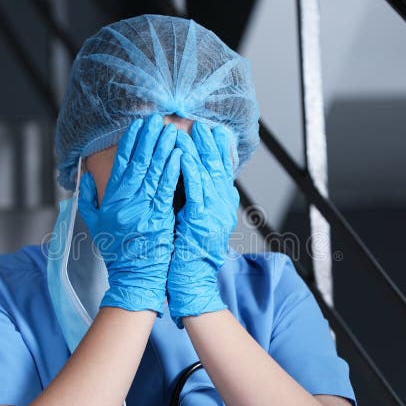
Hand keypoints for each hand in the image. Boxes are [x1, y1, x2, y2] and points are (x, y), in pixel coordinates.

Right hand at [78, 113, 181, 314]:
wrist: (135, 277)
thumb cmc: (117, 251)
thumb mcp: (95, 224)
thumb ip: (89, 199)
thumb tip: (86, 177)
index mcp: (111, 200)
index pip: (120, 164)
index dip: (129, 142)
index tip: (136, 126)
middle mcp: (126, 201)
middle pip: (138, 162)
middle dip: (147, 138)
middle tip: (156, 119)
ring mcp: (143, 209)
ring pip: (153, 171)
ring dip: (162, 148)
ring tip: (170, 130)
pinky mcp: (160, 217)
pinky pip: (167, 188)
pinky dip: (172, 169)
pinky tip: (178, 154)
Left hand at [167, 122, 239, 326]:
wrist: (191, 281)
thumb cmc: (187, 254)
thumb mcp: (194, 222)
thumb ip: (194, 201)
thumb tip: (186, 181)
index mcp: (219, 205)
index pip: (220, 170)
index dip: (216, 149)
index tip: (210, 131)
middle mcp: (221, 206)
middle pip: (218, 166)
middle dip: (210, 143)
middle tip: (203, 123)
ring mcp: (213, 213)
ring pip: (208, 173)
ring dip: (200, 149)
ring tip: (192, 130)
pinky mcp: (201, 219)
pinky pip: (196, 188)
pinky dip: (191, 169)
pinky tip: (185, 153)